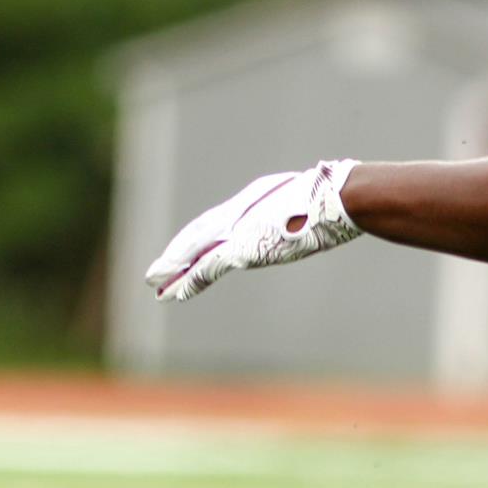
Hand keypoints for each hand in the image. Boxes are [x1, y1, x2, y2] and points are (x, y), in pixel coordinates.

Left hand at [146, 159, 362, 301]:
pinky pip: (208, 269)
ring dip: (173, 271)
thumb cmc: (328, 196)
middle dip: (175, 256)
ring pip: (194, 255)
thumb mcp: (305, 200)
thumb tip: (309, 211)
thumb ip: (294, 209)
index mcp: (248, 207)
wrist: (334, 199)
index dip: (193, 240)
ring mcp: (237, 234)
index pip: (211, 224)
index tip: (180, 251)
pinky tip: (172, 292)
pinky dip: (189, 281)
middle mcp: (236, 219)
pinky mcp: (242, 251)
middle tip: (155, 272)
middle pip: (196, 238)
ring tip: (153, 282)